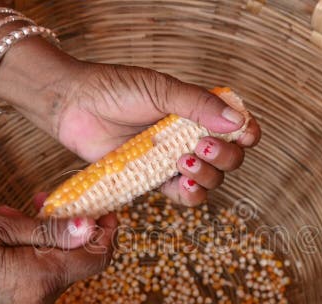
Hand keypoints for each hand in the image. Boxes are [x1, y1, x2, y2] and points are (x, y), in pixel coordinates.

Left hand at [0, 43, 260, 206]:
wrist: (74, 106)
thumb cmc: (115, 89)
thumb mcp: (160, 90)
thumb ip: (198, 105)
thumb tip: (236, 120)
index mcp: (198, 111)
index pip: (237, 127)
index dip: (247, 134)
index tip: (243, 136)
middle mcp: (191, 137)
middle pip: (230, 158)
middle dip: (225, 157)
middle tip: (201, 147)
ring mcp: (173, 160)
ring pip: (211, 180)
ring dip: (208, 177)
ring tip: (183, 164)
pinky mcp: (153, 179)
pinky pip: (183, 196)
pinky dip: (189, 194)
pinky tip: (180, 184)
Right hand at [0, 194, 115, 303]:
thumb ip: (48, 230)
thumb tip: (88, 227)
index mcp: (40, 281)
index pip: (96, 258)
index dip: (106, 232)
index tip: (103, 207)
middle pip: (75, 262)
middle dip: (67, 228)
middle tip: (45, 198)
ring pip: (53, 269)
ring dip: (44, 239)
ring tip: (15, 213)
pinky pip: (34, 280)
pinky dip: (30, 256)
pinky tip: (6, 235)